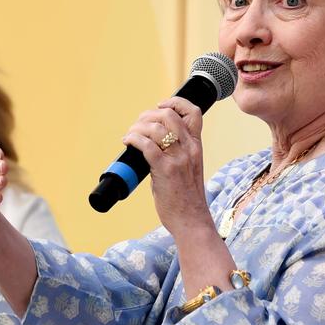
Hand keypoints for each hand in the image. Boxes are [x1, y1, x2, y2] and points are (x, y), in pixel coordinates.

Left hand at [122, 97, 212, 235]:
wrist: (192, 221)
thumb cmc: (187, 198)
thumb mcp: (189, 168)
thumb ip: (178, 153)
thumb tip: (154, 144)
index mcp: (196, 146)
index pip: (193, 112)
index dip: (175, 103)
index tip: (160, 107)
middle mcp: (189, 148)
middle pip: (168, 114)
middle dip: (148, 115)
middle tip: (138, 126)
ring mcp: (178, 158)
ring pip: (155, 127)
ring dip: (137, 127)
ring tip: (130, 135)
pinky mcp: (164, 170)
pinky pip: (146, 145)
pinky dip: (133, 139)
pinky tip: (128, 142)